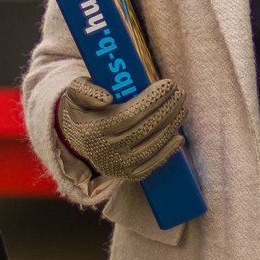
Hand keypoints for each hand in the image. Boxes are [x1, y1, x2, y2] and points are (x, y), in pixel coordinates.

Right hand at [56, 76, 186, 180]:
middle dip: (167, 110)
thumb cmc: (84, 109)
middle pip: (145, 129)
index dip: (153, 100)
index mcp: (93, 130)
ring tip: (183, 108)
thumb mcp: (76, 93)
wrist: (78, 138)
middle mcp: (104, 151)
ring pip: (151, 146)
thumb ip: (87, 91)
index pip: (130, 115)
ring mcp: (117, 166)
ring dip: (171, 127)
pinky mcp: (128, 175)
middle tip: (180, 93)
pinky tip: (179, 137)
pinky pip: (151, 164)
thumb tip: (107, 98)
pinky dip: (168, 151)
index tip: (169, 84)